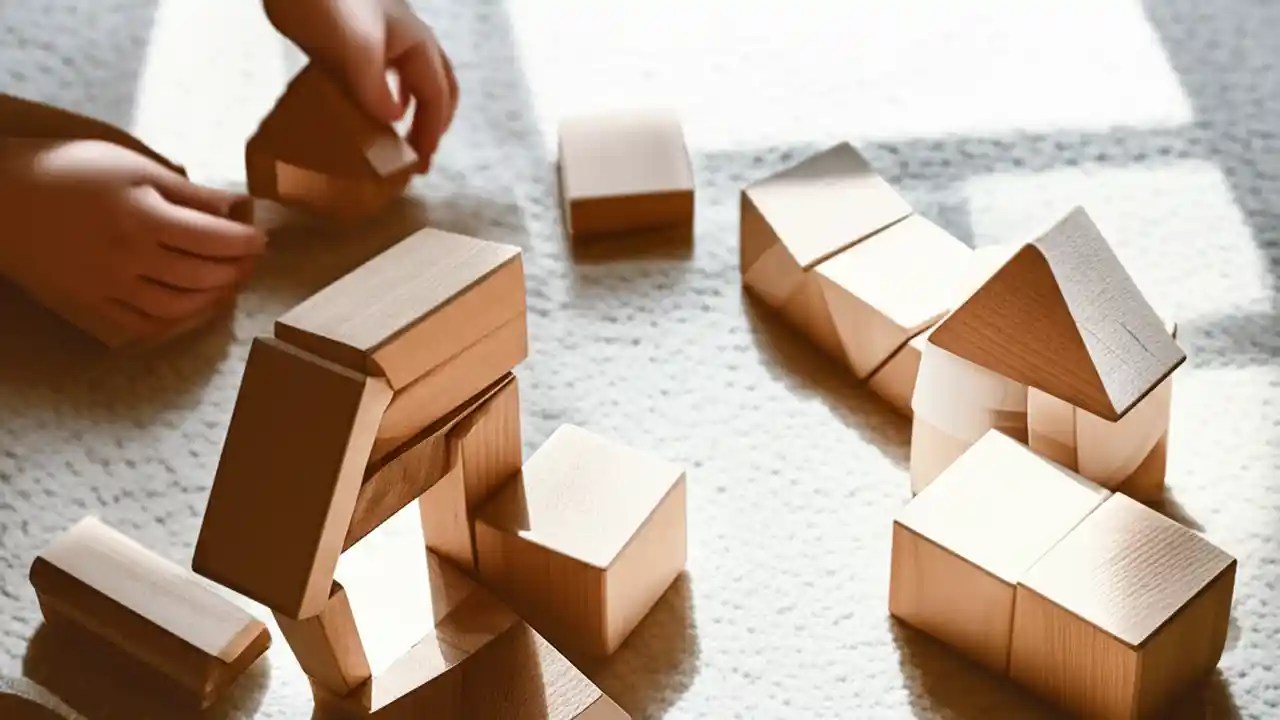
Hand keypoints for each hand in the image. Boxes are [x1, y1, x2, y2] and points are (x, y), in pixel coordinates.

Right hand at [0, 139, 265, 346]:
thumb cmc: (67, 171)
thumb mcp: (132, 166)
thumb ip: (188, 191)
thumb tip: (236, 205)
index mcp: (142, 218)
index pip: (215, 239)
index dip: (246, 242)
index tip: (260, 238)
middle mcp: (129, 259)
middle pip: (203, 276)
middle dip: (237, 270)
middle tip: (250, 261)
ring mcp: (108, 290)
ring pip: (180, 309)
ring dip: (214, 299)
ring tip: (228, 284)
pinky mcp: (90, 308)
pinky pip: (145, 328)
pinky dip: (178, 322)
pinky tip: (193, 308)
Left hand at [265, 0, 458, 171]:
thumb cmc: (326, 6)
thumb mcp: (353, 50)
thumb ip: (374, 88)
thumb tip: (393, 122)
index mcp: (417, 44)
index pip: (437, 96)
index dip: (432, 132)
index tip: (421, 166)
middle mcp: (410, 40)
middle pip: (439, 85)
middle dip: (435, 122)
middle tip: (421, 156)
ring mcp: (387, 36)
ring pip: (416, 79)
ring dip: (416, 110)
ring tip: (402, 139)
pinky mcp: (360, 36)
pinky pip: (389, 74)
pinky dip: (390, 97)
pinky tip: (372, 109)